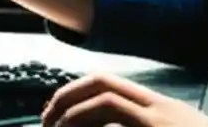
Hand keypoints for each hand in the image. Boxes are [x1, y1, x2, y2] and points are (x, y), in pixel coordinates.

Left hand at [41, 73, 207, 126]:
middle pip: (104, 86)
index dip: (76, 92)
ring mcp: (159, 125)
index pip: (109, 84)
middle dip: (68, 98)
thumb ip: (143, 126)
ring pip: (107, 103)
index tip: (56, 110)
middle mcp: (159, 112)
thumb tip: (106, 126)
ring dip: (75, 114)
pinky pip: (120, 126)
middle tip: (47, 120)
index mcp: (160, 109)